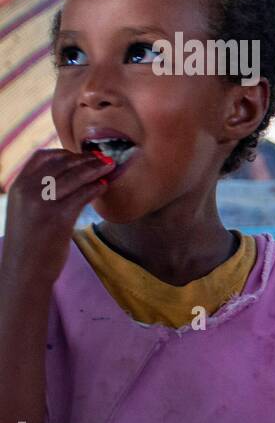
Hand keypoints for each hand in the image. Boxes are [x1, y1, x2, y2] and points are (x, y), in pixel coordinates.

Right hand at [2, 148, 112, 283]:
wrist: (24, 270)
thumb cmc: (30, 241)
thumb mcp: (25, 210)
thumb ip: (38, 191)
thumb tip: (68, 173)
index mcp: (17, 186)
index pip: (41, 156)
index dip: (65, 152)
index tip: (82, 155)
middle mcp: (27, 191)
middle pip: (62, 163)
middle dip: (86, 159)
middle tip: (104, 158)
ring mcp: (42, 203)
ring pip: (75, 176)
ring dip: (96, 169)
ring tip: (109, 167)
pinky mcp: (58, 217)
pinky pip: (83, 195)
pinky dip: (95, 188)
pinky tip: (103, 186)